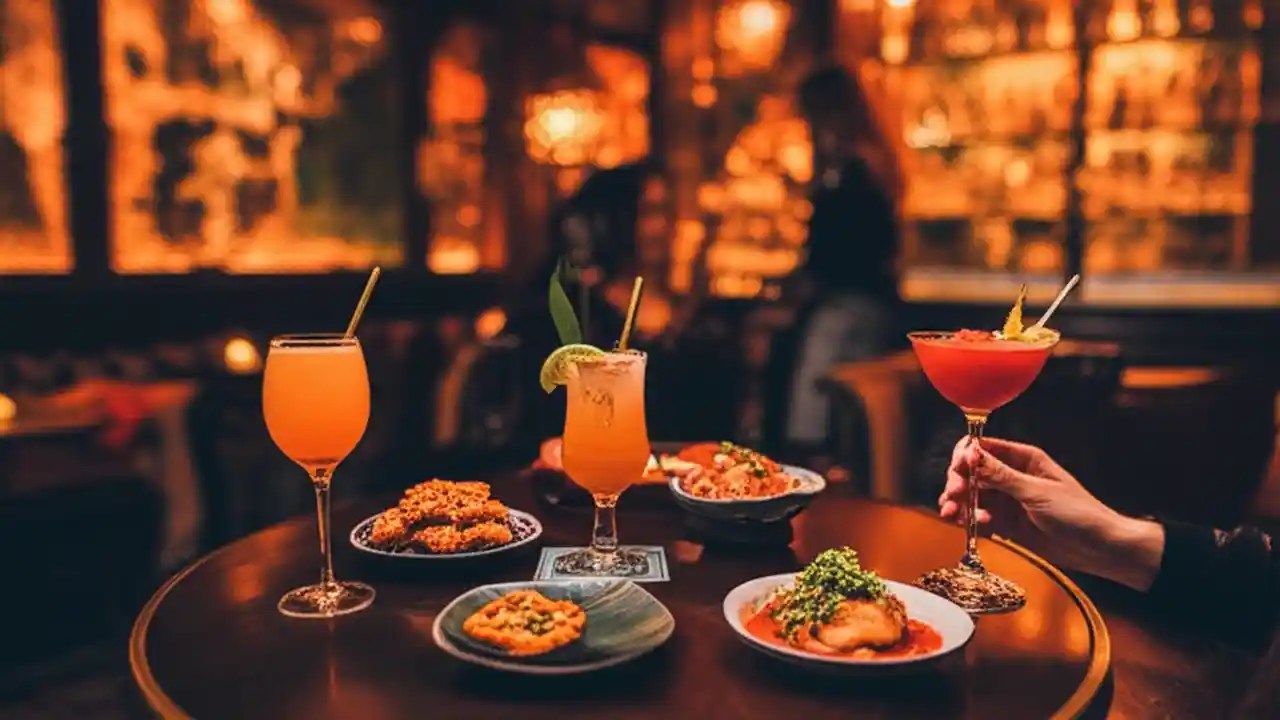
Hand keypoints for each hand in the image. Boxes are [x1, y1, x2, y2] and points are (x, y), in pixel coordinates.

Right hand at [939, 436, 1163, 590]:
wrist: (1098, 549)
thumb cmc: (1078, 513)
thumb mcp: (1036, 492)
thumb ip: (1001, 476)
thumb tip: (971, 454)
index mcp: (1024, 459)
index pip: (984, 449)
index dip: (965, 457)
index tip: (957, 470)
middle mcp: (1012, 477)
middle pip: (972, 473)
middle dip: (958, 484)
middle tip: (951, 498)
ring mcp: (1009, 501)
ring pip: (973, 497)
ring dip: (959, 505)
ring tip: (953, 516)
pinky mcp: (1007, 524)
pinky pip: (980, 518)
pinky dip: (971, 522)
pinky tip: (971, 526)